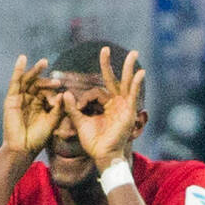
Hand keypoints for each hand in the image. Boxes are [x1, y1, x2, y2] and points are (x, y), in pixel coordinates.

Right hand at [3, 54, 62, 159]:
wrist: (22, 149)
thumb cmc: (37, 138)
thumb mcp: (52, 122)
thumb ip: (58, 108)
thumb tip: (62, 93)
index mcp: (40, 105)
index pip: (48, 92)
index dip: (54, 92)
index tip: (62, 96)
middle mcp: (30, 100)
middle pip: (38, 84)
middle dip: (47, 81)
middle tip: (57, 81)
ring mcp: (20, 99)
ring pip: (28, 81)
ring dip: (35, 71)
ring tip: (44, 62)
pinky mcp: (11, 99)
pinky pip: (15, 82)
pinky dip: (18, 70)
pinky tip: (22, 59)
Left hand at [60, 45, 144, 169]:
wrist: (103, 156)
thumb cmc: (94, 143)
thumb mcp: (80, 123)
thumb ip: (72, 108)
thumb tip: (64, 93)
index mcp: (104, 105)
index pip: (95, 92)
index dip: (85, 98)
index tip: (78, 107)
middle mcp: (115, 103)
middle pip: (113, 80)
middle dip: (109, 65)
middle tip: (104, 48)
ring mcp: (123, 106)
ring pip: (126, 83)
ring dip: (129, 68)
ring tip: (133, 53)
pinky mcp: (129, 112)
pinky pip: (133, 95)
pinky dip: (136, 84)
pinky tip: (140, 73)